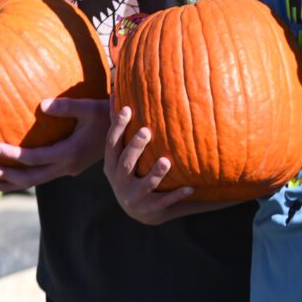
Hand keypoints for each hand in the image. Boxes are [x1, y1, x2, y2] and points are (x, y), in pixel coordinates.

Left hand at [0, 97, 109, 191]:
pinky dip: (25, 176)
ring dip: (12, 182)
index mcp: (69, 153)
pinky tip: (12, 173)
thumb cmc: (109, 115)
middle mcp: (67, 166)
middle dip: (6, 176)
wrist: (129, 136)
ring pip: (36, 180)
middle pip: (30, 178)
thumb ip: (67, 107)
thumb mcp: (90, 107)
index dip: (12, 156)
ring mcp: (68, 169)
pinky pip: (42, 174)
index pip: (34, 159)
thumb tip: (41, 104)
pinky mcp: (69, 166)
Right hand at [103, 105, 194, 224]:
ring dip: (155, 174)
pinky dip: (176, 195)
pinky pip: (164, 202)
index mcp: (111, 164)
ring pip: (144, 185)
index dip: (118, 126)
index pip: (111, 143)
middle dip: (135, 147)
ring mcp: (133, 197)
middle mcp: (119, 181)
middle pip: (125, 163)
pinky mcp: (150, 209)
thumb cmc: (131, 169)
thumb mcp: (122, 151)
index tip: (127, 109)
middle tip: (146, 131)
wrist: (139, 208)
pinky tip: (190, 188)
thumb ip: (119, 126)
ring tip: (167, 161)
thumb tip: (114, 91)